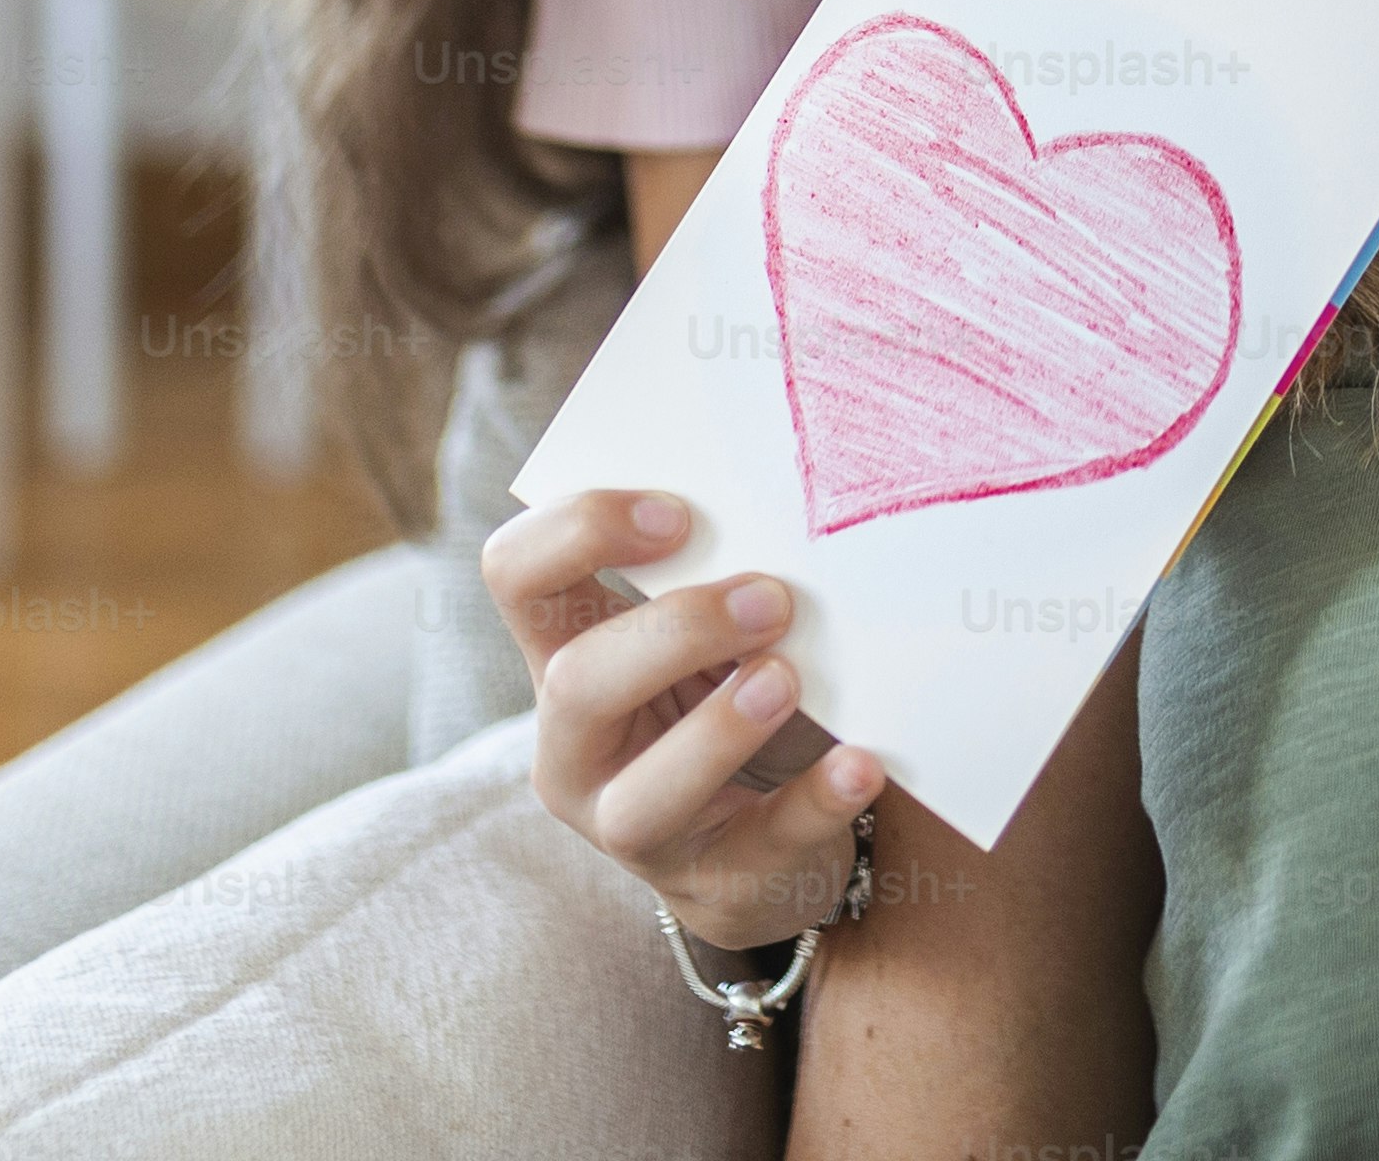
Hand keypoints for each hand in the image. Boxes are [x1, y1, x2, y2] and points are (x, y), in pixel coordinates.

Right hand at [483, 492, 890, 951]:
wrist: (764, 846)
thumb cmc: (722, 698)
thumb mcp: (698, 638)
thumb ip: (711, 573)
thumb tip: (786, 496)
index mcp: (564, 655)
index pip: (517, 575)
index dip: (580, 531)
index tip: (679, 514)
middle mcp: (577, 749)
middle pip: (576, 685)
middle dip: (673, 633)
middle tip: (771, 599)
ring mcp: (632, 829)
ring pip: (643, 798)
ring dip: (720, 730)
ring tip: (788, 680)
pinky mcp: (717, 884)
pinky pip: (762, 847)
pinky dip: (815, 803)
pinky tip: (860, 766)